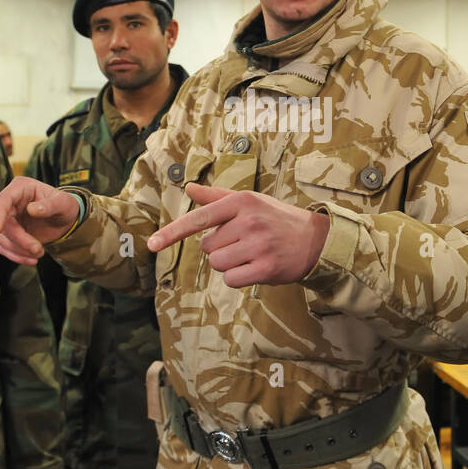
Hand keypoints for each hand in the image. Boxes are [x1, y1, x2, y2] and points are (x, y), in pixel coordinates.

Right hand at [0, 176, 79, 264]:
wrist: (66, 220)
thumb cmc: (64, 205)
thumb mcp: (63, 202)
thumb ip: (49, 205)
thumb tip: (32, 209)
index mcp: (21, 188)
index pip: (3, 200)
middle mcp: (11, 203)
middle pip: (4, 224)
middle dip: (19, 240)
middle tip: (38, 249)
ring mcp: (9, 219)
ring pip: (2, 238)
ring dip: (19, 250)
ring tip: (39, 253)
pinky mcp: (10, 234)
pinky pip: (6, 248)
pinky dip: (17, 256)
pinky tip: (32, 259)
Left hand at [147, 183, 329, 287]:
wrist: (316, 240)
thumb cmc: (277, 220)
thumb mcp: (250, 202)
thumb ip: (217, 198)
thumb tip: (189, 188)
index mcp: (241, 202)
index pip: (199, 218)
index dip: (172, 233)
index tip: (151, 244)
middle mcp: (249, 221)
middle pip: (208, 248)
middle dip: (221, 249)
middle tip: (246, 242)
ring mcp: (258, 244)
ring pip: (218, 264)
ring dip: (229, 265)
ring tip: (251, 255)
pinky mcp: (266, 267)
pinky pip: (231, 280)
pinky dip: (238, 278)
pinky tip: (255, 268)